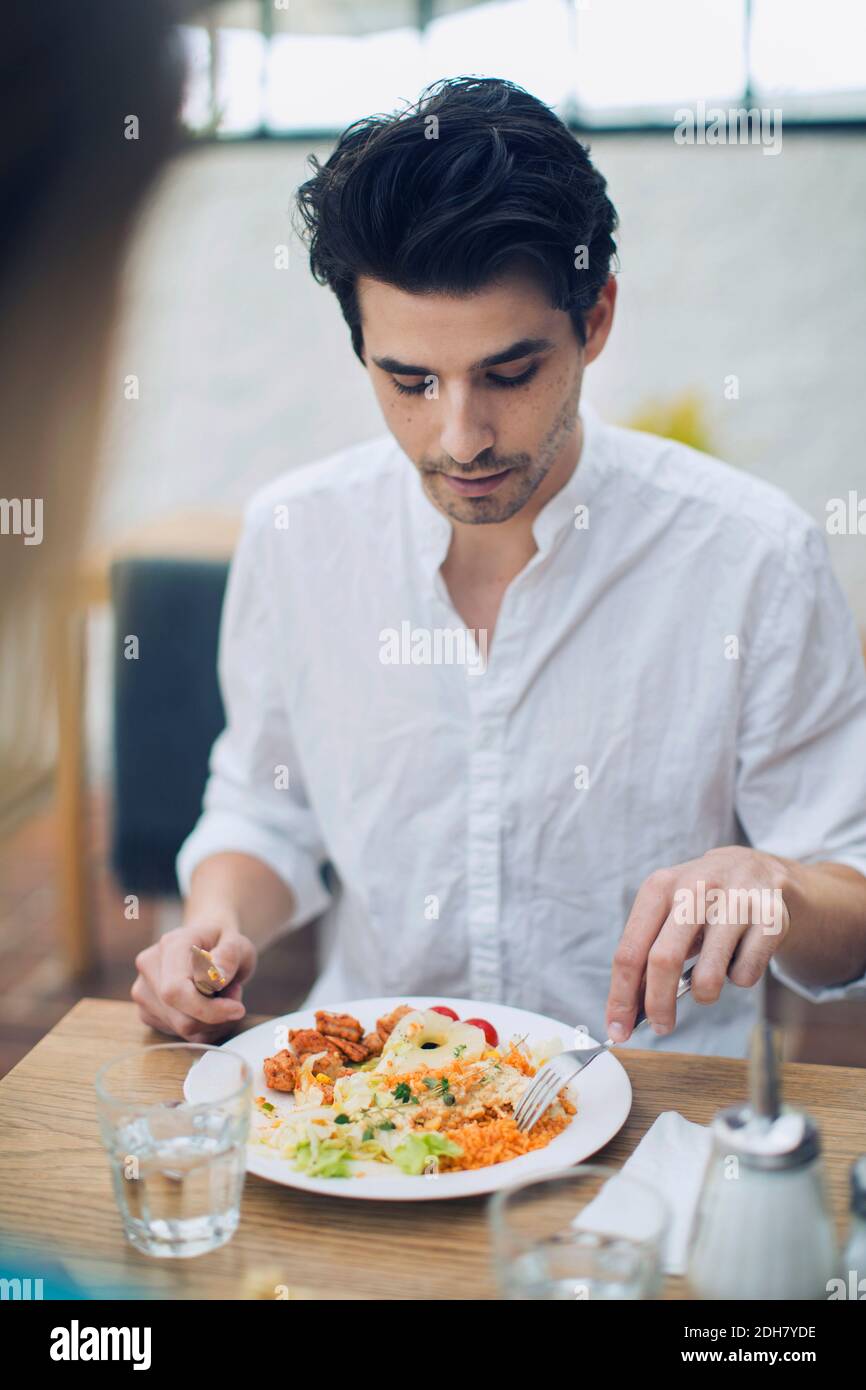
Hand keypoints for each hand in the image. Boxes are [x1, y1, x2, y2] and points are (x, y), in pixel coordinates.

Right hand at [132, 919, 257, 1041]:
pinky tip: (209, 1005)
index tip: (237, 1009)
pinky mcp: (147, 1012)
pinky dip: (204, 1028)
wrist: (205, 944)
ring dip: (213, 1022)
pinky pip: (181, 1035)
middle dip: (216, 1016)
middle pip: (181, 1017)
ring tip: (221, 995)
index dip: (208, 1009)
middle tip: (234, 993)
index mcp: (170, 945)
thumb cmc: (222, 942)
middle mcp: (149, 967)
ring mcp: (143, 991)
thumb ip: (229, 957)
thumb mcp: (237, 942)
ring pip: (183, 1029)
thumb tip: (216, 979)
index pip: (176, 990)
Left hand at [605, 847, 790, 1041]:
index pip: (629, 952)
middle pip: (663, 961)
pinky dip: (739, 978)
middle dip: (658, 1005)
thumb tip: (626, 1010)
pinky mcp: (770, 917)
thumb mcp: (667, 911)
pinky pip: (746, 974)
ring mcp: (735, 901)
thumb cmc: (700, 901)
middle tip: (661, 1027)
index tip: (618, 1030)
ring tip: (708, 980)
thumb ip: (645, 954)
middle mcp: (694, 889)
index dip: (621, 997)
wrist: (756, 869)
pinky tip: (740, 954)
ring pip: (709, 976)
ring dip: (705, 994)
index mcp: (659, 887)